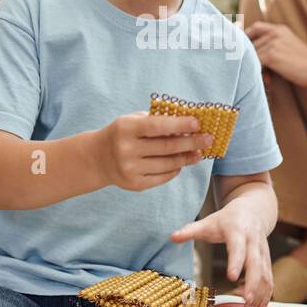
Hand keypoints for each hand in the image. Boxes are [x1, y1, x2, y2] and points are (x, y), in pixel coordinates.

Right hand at [99, 113, 213, 191]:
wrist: (98, 158)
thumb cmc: (123, 134)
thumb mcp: (133, 121)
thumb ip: (157, 121)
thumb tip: (189, 126)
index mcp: (126, 129)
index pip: (157, 126)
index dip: (179, 125)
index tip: (198, 124)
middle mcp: (126, 149)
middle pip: (167, 147)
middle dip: (191, 143)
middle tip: (208, 139)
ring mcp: (130, 169)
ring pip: (167, 164)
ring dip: (186, 158)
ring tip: (199, 153)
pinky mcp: (134, 184)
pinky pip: (162, 177)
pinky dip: (175, 170)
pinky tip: (181, 164)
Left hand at [170, 205, 272, 306]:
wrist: (254, 210)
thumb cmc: (227, 219)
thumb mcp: (208, 222)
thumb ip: (190, 230)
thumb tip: (171, 237)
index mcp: (238, 231)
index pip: (237, 247)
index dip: (236, 261)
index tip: (231, 277)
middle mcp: (253, 242)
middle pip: (256, 264)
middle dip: (253, 284)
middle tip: (246, 302)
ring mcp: (262, 252)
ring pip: (265, 273)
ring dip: (260, 293)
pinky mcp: (266, 260)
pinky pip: (269, 277)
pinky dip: (266, 293)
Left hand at [245, 22, 306, 86]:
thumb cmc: (306, 62)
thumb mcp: (290, 46)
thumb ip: (275, 45)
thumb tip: (256, 56)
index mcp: (280, 29)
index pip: (255, 27)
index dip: (246, 35)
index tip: (240, 45)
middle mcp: (274, 33)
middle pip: (251, 45)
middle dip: (254, 59)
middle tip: (264, 73)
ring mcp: (272, 43)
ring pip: (253, 56)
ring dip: (257, 68)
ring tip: (268, 78)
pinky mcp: (271, 55)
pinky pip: (255, 64)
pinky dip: (259, 73)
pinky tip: (268, 80)